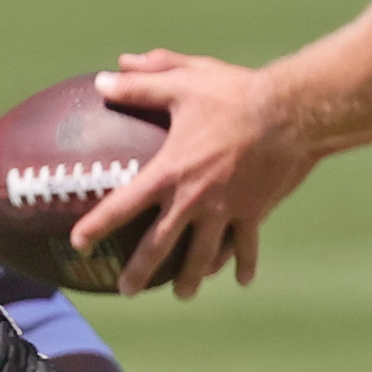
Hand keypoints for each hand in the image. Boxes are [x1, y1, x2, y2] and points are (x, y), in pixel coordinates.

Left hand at [82, 52, 318, 296]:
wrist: (292, 114)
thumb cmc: (235, 95)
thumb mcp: (183, 82)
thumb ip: (140, 84)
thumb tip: (103, 78)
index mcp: (169, 172)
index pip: (122, 205)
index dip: (96, 226)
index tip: (78, 243)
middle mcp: (194, 200)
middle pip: (159, 245)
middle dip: (139, 271)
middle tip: (125, 290)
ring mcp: (226, 211)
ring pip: (203, 256)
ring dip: (191, 278)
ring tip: (182, 294)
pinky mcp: (255, 212)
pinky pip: (246, 246)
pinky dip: (241, 263)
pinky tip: (239, 279)